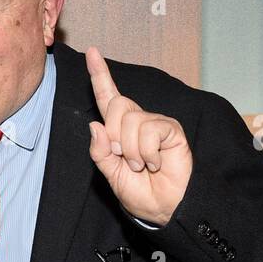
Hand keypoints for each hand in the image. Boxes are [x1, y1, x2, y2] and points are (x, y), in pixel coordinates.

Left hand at [86, 46, 192, 226]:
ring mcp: (155, 123)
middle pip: (117, 105)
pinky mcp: (171, 129)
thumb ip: (100, 151)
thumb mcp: (110, 174)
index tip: (92, 52)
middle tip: (125, 160)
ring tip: (143, 165)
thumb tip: (95, 124)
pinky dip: (147, 152)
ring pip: (131, 120)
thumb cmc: (140, 192)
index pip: (107, 97)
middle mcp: (138, 121)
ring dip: (131, 151)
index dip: (99, 75)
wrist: (163, 209)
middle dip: (115, 137)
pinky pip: (149, 130)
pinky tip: (156, 164)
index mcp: (119, 129)